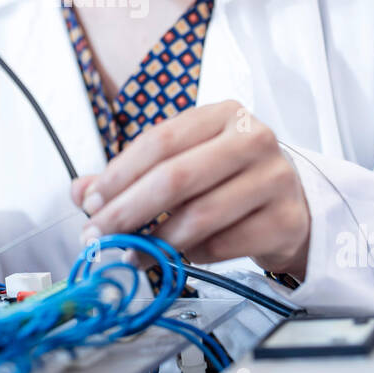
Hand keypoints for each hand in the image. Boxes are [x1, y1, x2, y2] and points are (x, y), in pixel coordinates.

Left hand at [70, 100, 309, 279]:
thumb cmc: (231, 181)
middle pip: (176, 177)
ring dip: (157, 242)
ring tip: (133, 253)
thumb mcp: (184, 165)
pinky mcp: (285, 220)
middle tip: (99, 235)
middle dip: (128, 211)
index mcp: (223, 115)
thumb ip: (131, 176)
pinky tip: (179, 257)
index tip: (92, 202)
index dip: (120, 174)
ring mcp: (275, 179)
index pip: (160, 141)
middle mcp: (253, 139)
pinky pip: (223, 245)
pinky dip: (193, 256)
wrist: (293, 206)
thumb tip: (81, 190)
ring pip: (199, 216)